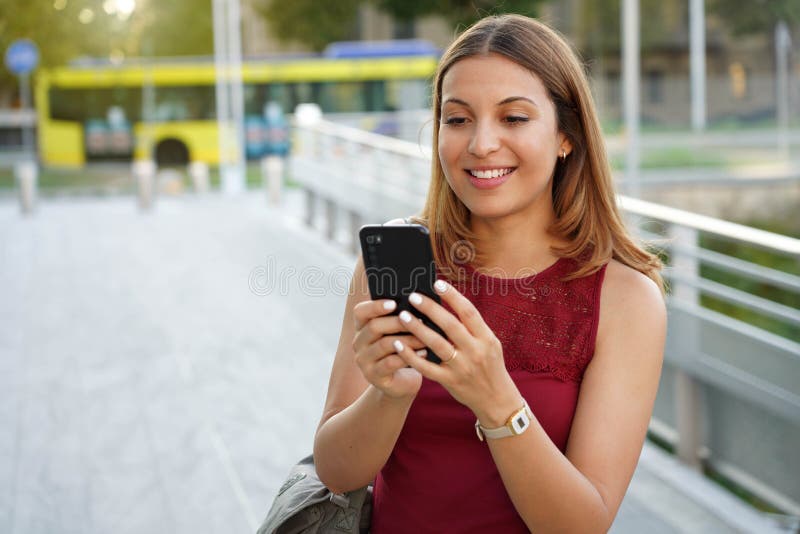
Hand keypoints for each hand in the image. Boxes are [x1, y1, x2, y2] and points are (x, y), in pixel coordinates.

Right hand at [352, 299, 425, 399]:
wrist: (400, 383)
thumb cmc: (402, 351)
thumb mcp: (398, 334)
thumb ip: (401, 318)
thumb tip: (417, 301)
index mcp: (361, 327)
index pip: (360, 311)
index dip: (376, 306)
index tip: (394, 303)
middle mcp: (358, 343)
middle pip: (374, 327)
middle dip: (399, 322)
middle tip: (421, 320)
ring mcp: (364, 360)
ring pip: (385, 344)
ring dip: (409, 340)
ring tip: (426, 338)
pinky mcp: (373, 376)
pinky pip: (390, 363)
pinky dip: (409, 356)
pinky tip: (424, 353)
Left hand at [394, 280, 521, 425]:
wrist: (496, 400)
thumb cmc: (490, 366)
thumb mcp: (489, 344)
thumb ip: (472, 327)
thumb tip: (448, 304)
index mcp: (486, 338)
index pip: (469, 312)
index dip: (453, 296)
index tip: (437, 283)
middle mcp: (475, 351)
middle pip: (450, 326)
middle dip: (431, 309)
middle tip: (413, 296)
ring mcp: (462, 368)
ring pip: (437, 345)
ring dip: (418, 329)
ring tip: (403, 316)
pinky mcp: (450, 382)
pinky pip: (426, 367)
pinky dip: (411, 356)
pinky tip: (399, 345)